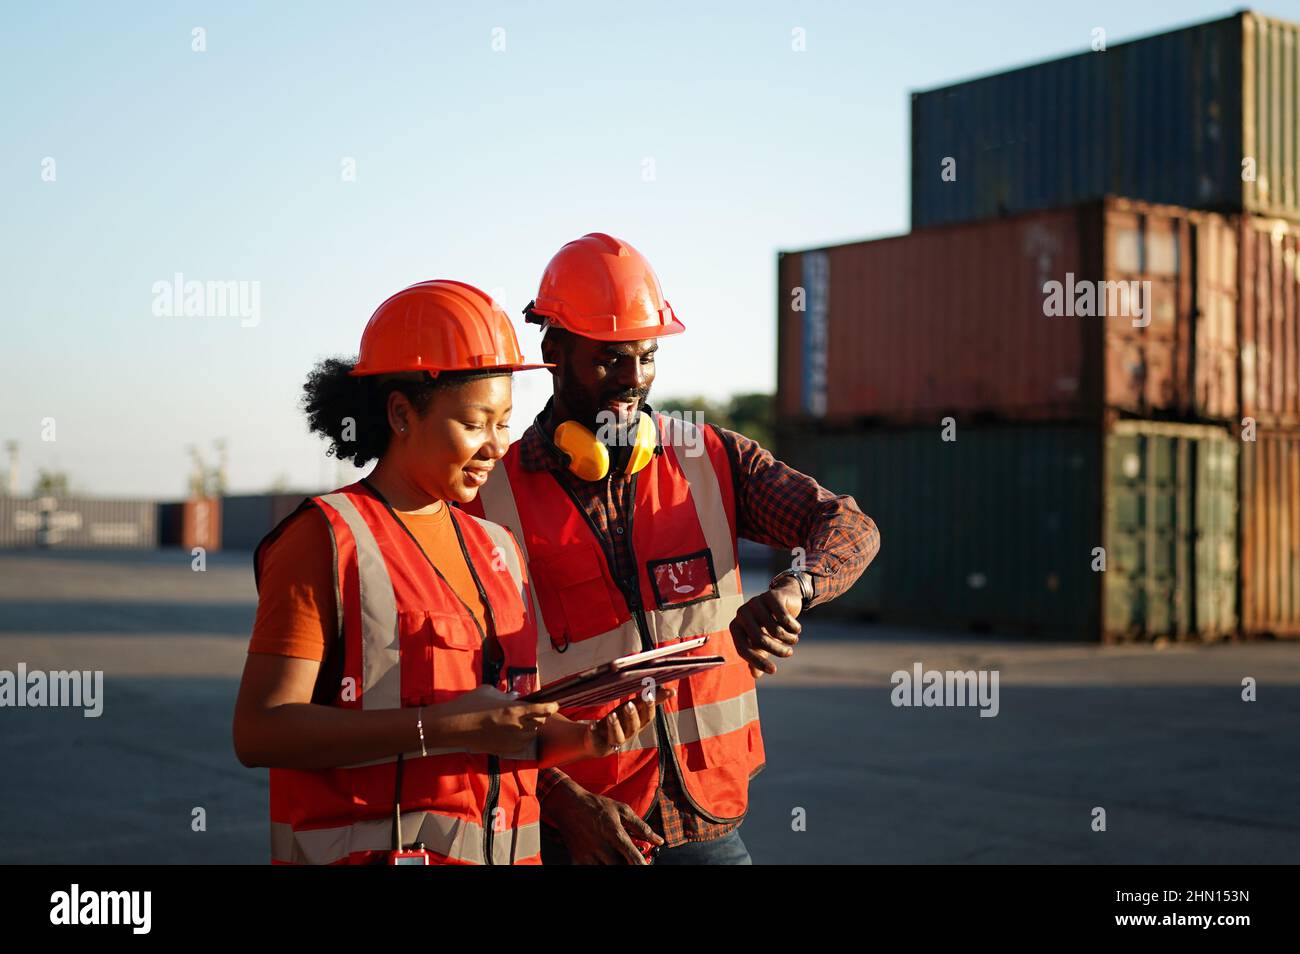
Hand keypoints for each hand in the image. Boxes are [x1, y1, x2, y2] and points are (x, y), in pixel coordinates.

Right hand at [437, 685, 558, 756]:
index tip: (555, 705)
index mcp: (514, 709)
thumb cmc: (470, 704)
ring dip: (530, 727)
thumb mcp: (489, 692)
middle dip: (539, 716)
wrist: (455, 726)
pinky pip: (521, 745)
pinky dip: (522, 738)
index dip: (551, 707)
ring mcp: (511, 740)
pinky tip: (514, 733)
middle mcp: (516, 726)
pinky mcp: (504, 750)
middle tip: (534, 712)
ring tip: (522, 722)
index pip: (541, 709)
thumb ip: (505, 695)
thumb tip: (514, 697)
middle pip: (539, 722)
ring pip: (531, 734)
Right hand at [546, 781, 663, 864]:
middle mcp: (601, 846)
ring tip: (616, 855)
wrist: (568, 804)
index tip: (645, 865)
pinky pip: (592, 868)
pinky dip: (600, 864)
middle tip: (630, 858)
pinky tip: (603, 857)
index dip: (642, 864)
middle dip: (628, 864)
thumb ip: (641, 827)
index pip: (633, 857)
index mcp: (614, 833)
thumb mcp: (622, 810)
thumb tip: (658, 840)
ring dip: (614, 864)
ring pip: (607, 869)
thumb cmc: (596, 805)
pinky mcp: (578, 858)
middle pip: (620, 866)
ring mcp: (588, 854)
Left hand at [580, 687, 674, 757]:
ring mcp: (613, 741)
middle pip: (633, 727)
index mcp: (637, 724)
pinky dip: (594, 731)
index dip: (649, 708)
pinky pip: (596, 739)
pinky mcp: (598, 744)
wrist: (598, 740)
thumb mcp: (634, 709)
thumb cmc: (621, 721)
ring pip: (617, 736)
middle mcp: (628, 734)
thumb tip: (672, 691)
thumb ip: (652, 701)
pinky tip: (592, 724)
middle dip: (632, 716)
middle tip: (629, 704)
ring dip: (615, 725)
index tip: (648, 695)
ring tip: (611, 715)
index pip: (647, 718)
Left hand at [728, 577, 801, 677]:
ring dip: (789, 639)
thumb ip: (757, 658)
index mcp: (735, 626)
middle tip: (789, 653)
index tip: (774, 671)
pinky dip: (793, 627)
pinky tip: (796, 628)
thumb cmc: (769, 625)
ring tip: (793, 639)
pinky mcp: (770, 596)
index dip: (758, 662)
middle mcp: (741, 613)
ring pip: (774, 630)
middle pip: (759, 640)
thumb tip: (756, 675)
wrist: (783, 600)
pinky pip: (784, 618)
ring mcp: (755, 602)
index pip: (743, 649)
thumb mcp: (762, 643)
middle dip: (777, 650)